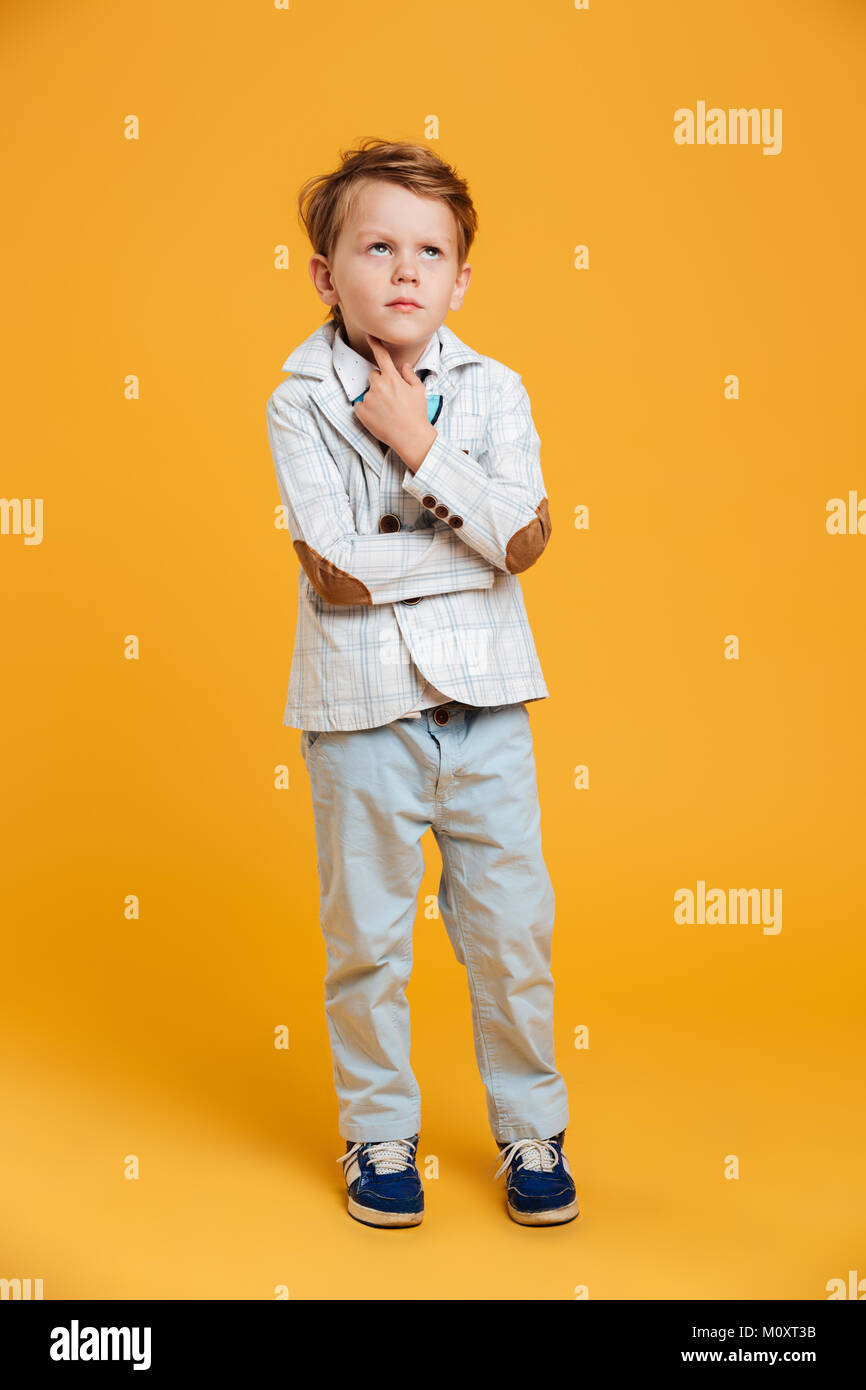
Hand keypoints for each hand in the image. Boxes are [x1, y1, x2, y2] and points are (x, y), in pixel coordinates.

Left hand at [353, 333, 436, 468]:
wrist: (411, 437)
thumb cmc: (417, 414)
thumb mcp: (419, 392)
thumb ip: (410, 376)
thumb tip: (403, 366)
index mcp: (392, 378)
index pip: (382, 356)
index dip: (375, 344)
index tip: (368, 335)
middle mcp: (378, 385)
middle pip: (373, 376)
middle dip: (380, 382)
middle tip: (391, 397)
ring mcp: (368, 398)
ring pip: (368, 392)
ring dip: (374, 397)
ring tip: (387, 411)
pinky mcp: (361, 411)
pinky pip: (360, 405)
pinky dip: (367, 410)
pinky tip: (379, 418)